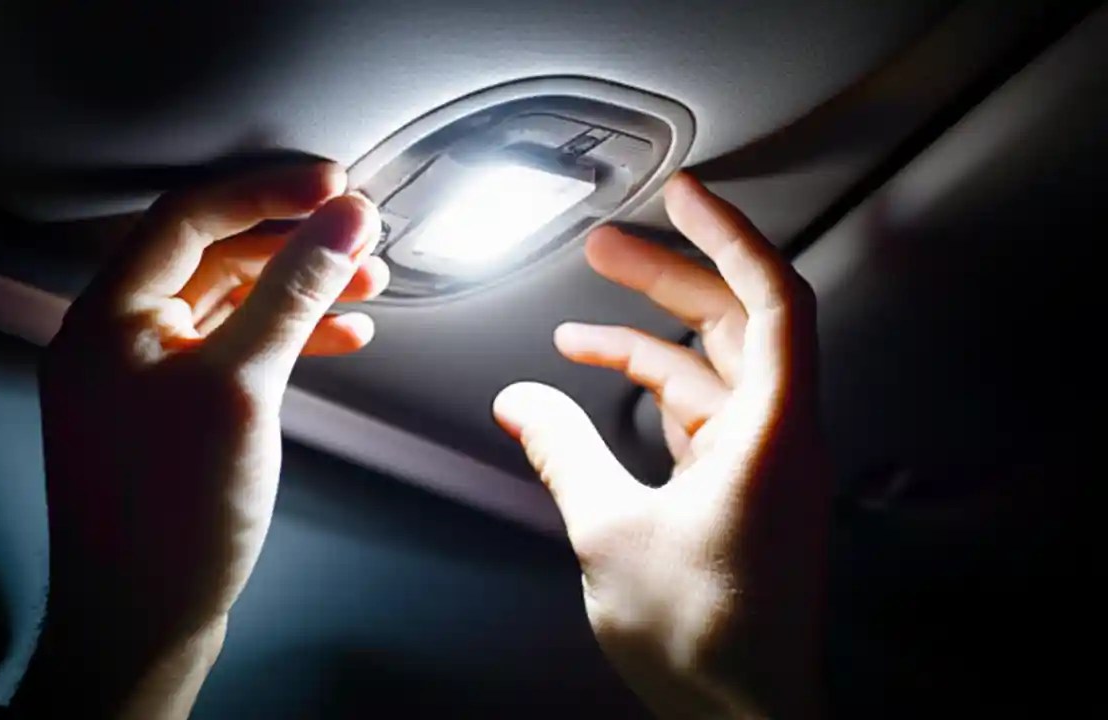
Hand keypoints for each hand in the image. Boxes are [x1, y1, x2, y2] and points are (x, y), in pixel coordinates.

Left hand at [11, 161, 385, 718]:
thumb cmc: (169, 518)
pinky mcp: (173, 413)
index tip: (336, 186)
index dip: (268, 191)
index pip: (190, 215)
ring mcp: (145, 377)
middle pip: (212, 255)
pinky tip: (338, 338)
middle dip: (292, 240)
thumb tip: (344, 222)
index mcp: (109, 315)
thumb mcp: (241, 387)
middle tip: (358, 232)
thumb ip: (292, 294)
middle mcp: (119, 336)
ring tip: (365, 281)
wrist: (141, 623)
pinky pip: (233, 349)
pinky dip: (287, 337)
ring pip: (229, 303)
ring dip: (297, 288)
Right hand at [494, 173, 828, 717]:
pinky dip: (652, 392)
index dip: (726, 235)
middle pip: (734, 324)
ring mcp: (765, 465)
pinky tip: (601, 389)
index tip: (685, 194)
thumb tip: (520, 401)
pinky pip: (701, 416)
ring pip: (712, 372)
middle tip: (608, 246)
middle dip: (668, 278)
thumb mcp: (611, 532)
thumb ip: (562, 453)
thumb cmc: (706, 636)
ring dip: (649, 340)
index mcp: (773, 432)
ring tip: (581, 322)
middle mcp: (782, 437)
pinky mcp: (744, 492)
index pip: (769, 298)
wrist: (747, 713)